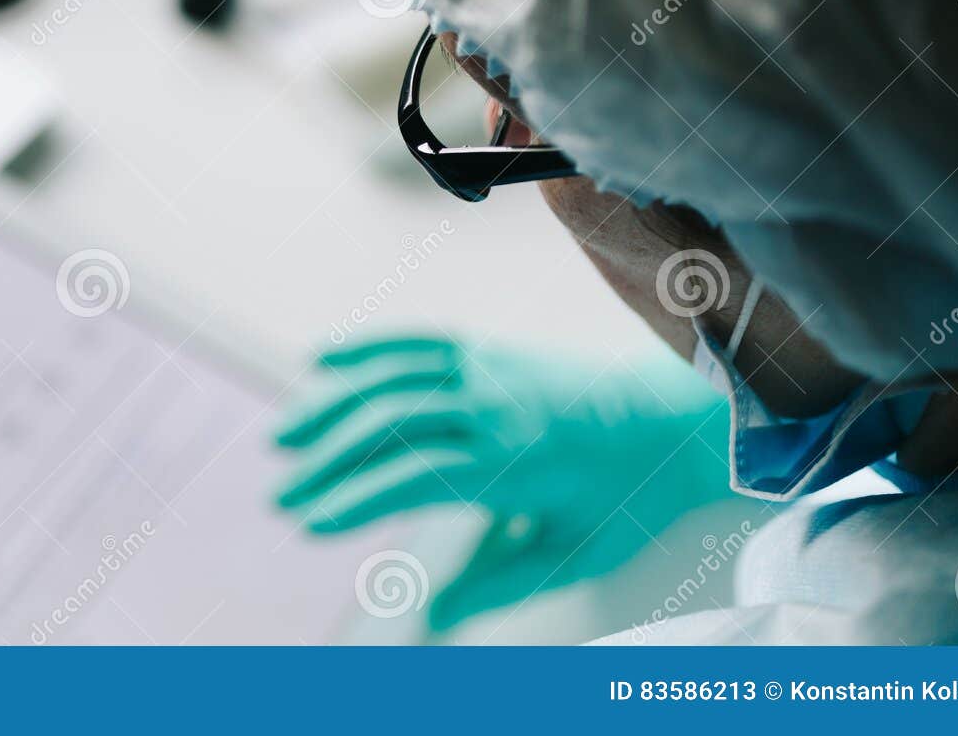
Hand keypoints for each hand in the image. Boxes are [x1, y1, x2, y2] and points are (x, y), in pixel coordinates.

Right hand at [276, 337, 732, 630]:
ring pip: (393, 376)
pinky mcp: (488, 347)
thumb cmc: (627, 495)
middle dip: (328, 460)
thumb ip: (497, 583)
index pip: (416, 477)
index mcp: (515, 460)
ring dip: (331, 404)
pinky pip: (417, 338)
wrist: (677, 415)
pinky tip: (319, 359)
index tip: (310, 523)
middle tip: (280, 494)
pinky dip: (366, 347)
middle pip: (391, 423)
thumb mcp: (571, 554)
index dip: (357, 500)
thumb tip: (431, 621)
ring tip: (283, 438)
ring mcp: (488, 367)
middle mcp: (494, 404)